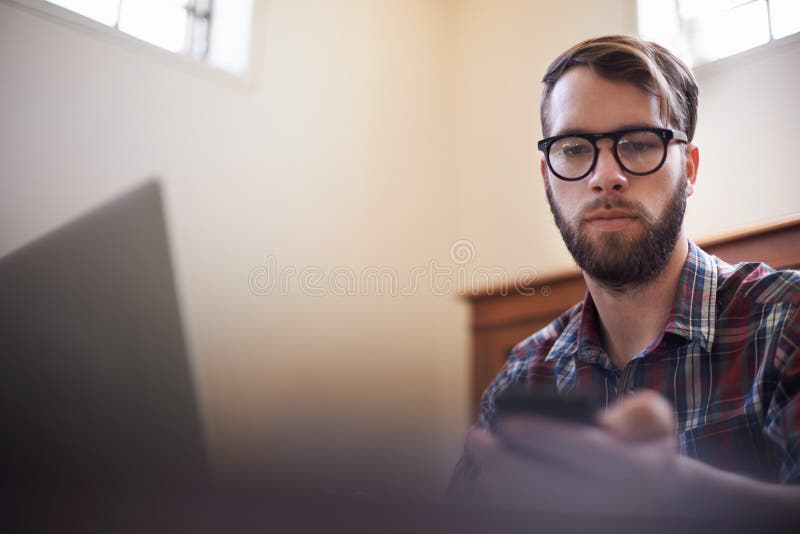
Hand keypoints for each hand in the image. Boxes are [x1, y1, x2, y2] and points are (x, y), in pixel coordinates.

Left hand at [466, 390, 682, 514]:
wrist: (656, 498)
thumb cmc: (642, 448)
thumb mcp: (655, 422)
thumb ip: (640, 413)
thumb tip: (606, 425)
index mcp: (642, 471)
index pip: (589, 451)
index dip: (545, 436)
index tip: (507, 422)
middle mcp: (618, 505)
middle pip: (549, 487)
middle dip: (504, 461)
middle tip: (476, 437)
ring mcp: (592, 524)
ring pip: (533, 510)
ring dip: (496, 483)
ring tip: (477, 452)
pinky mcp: (569, 529)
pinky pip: (526, 520)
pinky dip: (501, 502)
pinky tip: (483, 479)